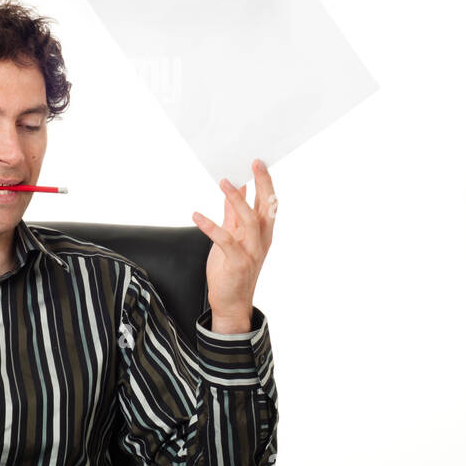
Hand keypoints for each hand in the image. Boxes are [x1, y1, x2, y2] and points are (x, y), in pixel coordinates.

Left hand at [192, 159, 277, 329]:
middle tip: (254, 164)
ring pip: (249, 220)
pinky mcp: (237, 262)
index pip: (268, 203)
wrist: (231, 302)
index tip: (258, 163)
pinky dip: (210, 226)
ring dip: (237, 199)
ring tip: (224, 182)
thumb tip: (236, 189)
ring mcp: (251, 251)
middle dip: (262, 184)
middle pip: (265, 207)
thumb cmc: (232, 268)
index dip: (265, 183)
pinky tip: (197, 215)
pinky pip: (225, 240)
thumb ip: (234, 214)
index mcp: (263, 232)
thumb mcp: (234, 236)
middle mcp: (261, 240)